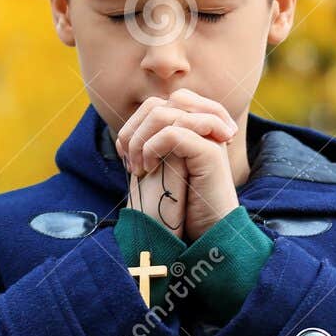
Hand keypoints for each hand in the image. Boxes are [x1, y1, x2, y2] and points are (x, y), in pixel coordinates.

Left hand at [116, 90, 240, 242]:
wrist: (208, 232)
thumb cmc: (183, 205)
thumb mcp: (161, 169)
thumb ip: (153, 145)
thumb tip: (128, 129)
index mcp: (194, 127)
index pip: (158, 103)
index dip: (134, 123)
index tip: (124, 152)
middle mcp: (205, 127)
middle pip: (159, 102)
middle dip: (134, 129)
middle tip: (129, 160)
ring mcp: (210, 137)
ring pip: (165, 112)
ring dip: (140, 140)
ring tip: (138, 168)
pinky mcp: (211, 152)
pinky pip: (173, 133)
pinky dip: (152, 148)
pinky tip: (149, 171)